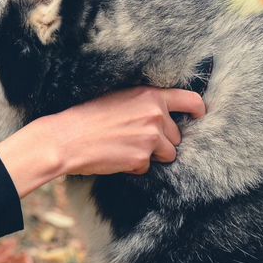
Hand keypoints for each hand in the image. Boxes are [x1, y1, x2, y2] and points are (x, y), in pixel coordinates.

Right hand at [45, 86, 205, 175]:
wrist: (65, 138)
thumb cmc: (85, 117)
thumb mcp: (118, 99)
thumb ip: (144, 104)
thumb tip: (163, 116)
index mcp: (149, 96)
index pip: (191, 101)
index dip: (197, 111)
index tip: (197, 117)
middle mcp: (155, 115)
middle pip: (177, 135)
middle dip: (161, 140)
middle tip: (133, 137)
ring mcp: (150, 138)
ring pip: (167, 154)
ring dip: (150, 155)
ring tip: (123, 147)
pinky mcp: (142, 158)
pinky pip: (147, 167)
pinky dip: (134, 166)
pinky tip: (115, 157)